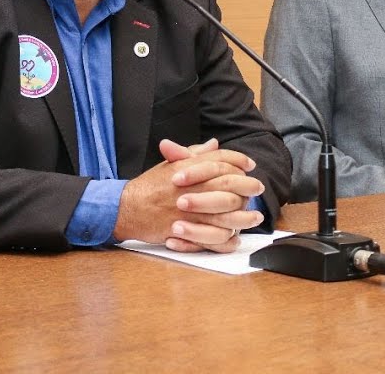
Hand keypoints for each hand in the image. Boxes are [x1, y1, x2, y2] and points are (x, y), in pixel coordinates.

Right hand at [113, 139, 265, 252]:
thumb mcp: (170, 164)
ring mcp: (189, 210)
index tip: (250, 165)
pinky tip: (235, 237)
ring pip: (225, 213)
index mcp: (187, 167)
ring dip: (243, 216)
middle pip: (227, 184)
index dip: (238, 160)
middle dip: (247, 186)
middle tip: (259, 188)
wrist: (125, 208)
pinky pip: (212, 237)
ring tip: (255, 217)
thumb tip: (214, 144)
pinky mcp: (185, 230)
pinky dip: (226, 239)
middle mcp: (190, 187)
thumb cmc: (148, 186)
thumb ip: (194, 154)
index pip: (219, 159)